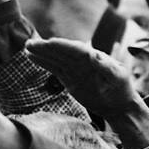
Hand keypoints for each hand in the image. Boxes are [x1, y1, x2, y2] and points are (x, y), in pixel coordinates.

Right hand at [25, 37, 139, 116]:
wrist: (119, 105)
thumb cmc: (122, 90)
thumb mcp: (118, 77)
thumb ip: (106, 67)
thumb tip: (94, 54)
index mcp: (94, 57)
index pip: (75, 49)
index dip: (62, 46)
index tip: (48, 43)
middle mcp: (82, 60)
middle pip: (62, 52)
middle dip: (46, 48)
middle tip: (30, 44)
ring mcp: (75, 69)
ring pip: (56, 59)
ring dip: (42, 54)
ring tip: (26, 49)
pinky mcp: (70, 79)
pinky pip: (55, 69)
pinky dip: (44, 63)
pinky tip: (32, 58)